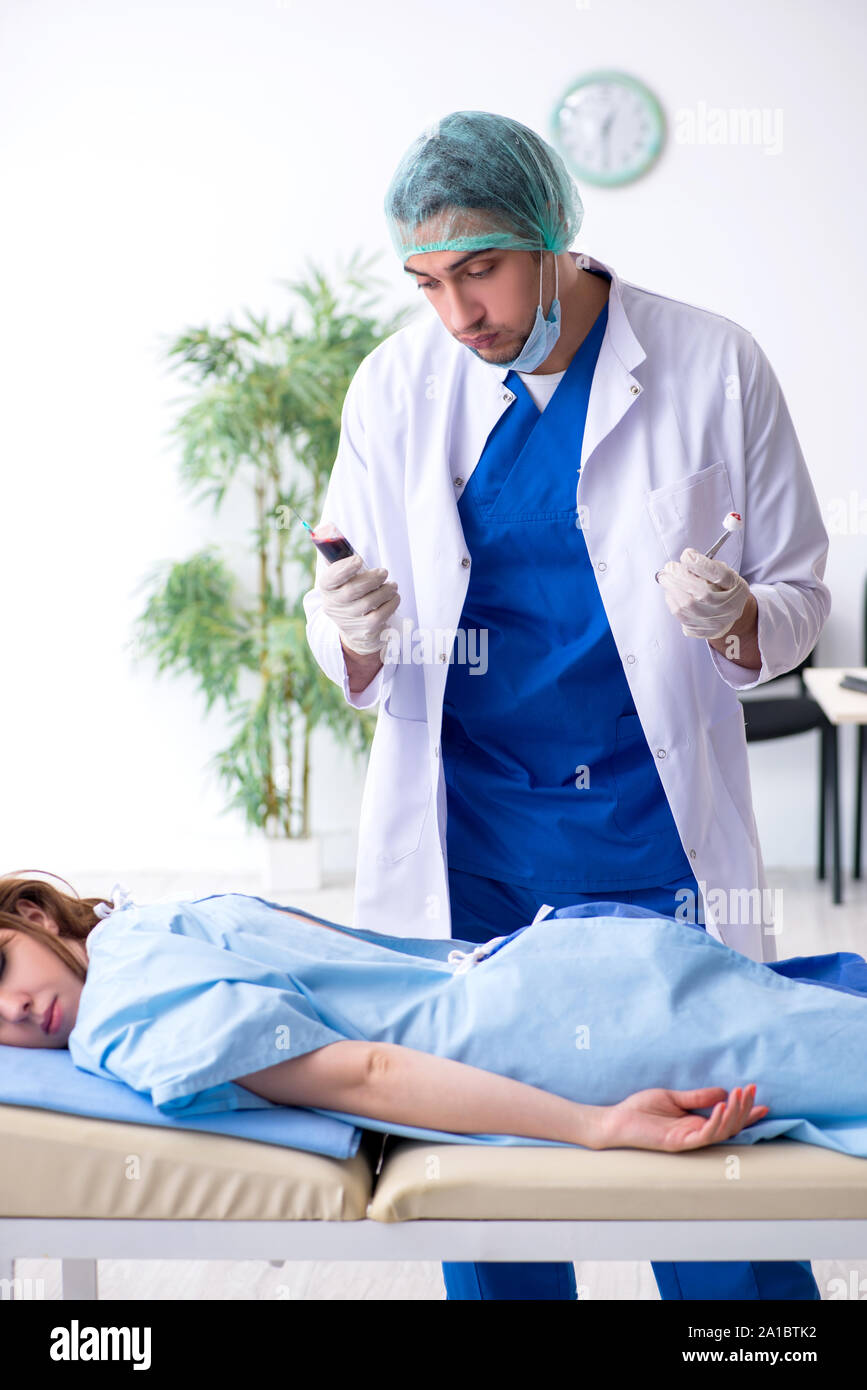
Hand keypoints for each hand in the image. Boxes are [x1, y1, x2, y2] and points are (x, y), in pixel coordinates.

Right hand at [318, 552, 399, 656]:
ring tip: (392, 585)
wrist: (354, 631)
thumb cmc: (351, 597)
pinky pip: (380, 615)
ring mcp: (349, 620)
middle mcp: (334, 606)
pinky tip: (394, 597)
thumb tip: (332, 533)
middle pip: (352, 590)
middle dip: (372, 579)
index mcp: (327, 589)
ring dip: (385, 590)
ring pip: (369, 602)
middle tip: (384, 572)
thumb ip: (341, 562)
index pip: (330, 578)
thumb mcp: (342, 581)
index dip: (344, 568)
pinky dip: (391, 603)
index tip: (359, 560)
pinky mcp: (364, 630)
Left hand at [599, 1084, 767, 1151]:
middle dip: (744, 1109)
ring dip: (734, 1113)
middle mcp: (695, 1134)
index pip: (727, 1119)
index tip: (762, 1102)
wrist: (616, 1120)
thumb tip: (722, 1091)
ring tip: (740, 1093)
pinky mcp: (678, 1142)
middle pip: (729, 1126)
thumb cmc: (640, 1110)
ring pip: (721, 1131)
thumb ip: (696, 1097)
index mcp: (695, 1124)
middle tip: (751, 1090)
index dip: (746, 1113)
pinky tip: (723, 1105)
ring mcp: (688, 1140)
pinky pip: (704, 1134)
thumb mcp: (672, 1097)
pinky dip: (716, 1121)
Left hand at [657, 548, 750, 639]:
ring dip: (672, 588)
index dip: (701, 565)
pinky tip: (670, 591)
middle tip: (670, 567)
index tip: (687, 555)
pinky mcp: (700, 630)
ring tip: (665, 577)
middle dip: (681, 577)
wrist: (726, 617)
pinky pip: (681, 615)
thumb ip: (709, 564)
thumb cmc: (723, 590)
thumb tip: (688, 557)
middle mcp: (727, 607)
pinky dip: (672, 600)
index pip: (720, 576)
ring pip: (688, 605)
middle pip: (702, 592)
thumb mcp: (725, 573)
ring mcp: (714, 621)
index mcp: (736, 588)